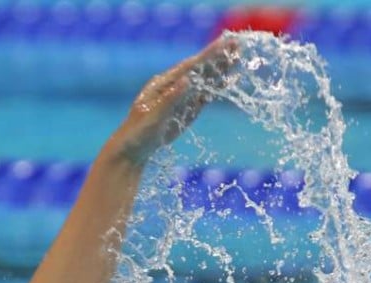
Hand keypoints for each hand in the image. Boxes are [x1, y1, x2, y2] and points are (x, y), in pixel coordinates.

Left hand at [112, 37, 236, 164]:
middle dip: (217, 57)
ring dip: (219, 70)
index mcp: (163, 83)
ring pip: (203, 81)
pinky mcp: (186, 110)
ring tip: (236, 57)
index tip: (222, 45)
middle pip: (199, 70)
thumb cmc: (138, 132)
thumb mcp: (154, 116)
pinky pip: (203, 96)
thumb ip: (170, 98)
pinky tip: (227, 80)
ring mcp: (181, 98)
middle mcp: (173, 86)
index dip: (206, 56)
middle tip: (236, 44)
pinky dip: (215, 88)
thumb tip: (188, 79)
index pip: (188, 66)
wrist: (133, 150)